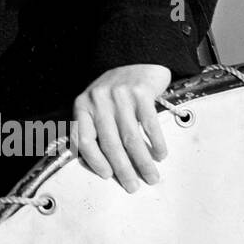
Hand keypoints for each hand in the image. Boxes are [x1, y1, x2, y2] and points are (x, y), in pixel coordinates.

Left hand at [72, 64, 171, 192]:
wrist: (135, 57)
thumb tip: (104, 164)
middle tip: (133, 187)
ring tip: (151, 177)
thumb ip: (95, 127)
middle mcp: (99, 100)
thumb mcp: (96, 104)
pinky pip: (149, 124)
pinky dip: (156, 143)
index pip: (83, 139)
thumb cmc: (114, 90)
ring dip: (142, 162)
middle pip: (110, 143)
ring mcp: (120, 95)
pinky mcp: (141, 92)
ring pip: (131, 137)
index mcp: (83, 105)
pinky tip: (161, 155)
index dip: (94, 160)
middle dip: (123, 169)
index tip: (107, 176)